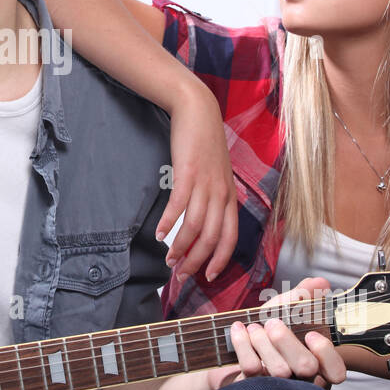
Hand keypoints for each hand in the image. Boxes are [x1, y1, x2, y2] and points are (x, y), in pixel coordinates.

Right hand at [157, 84, 238, 282]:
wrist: (199, 111)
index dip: (219, 260)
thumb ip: (215, 197)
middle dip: (196, 262)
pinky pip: (179, 206)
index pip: (230, 237)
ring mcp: (205, 184)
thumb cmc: (205, 143)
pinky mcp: (188, 174)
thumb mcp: (218, 173)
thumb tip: (206, 221)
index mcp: (230, 196)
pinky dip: (169, 223)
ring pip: (196, 227)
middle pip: (211, 238)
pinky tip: (158, 233)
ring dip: (180, 248)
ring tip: (168, 260)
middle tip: (180, 277)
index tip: (208, 277)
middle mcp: (221, 194)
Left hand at [214, 277, 345, 389]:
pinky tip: (239, 330)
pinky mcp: (253, 388)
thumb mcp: (283, 311)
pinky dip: (243, 343)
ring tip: (254, 327)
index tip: (311, 334)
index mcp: (315, 363)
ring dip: (262, 340)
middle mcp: (300, 380)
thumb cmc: (264, 332)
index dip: (326, 353)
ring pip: (279, 369)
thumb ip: (302, 297)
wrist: (228, 350)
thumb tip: (321, 282)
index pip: (336, 371)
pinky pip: (252, 368)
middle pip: (306, 367)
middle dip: (287, 339)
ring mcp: (277, 388)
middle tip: (272, 324)